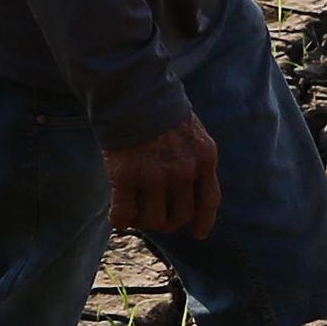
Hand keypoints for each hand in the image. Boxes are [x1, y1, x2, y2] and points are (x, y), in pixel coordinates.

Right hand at [103, 113, 222, 239]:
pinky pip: (124, 214)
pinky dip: (120, 220)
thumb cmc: (161, 112)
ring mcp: (154, 176)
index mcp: (203, 158)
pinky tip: (118, 215)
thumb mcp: (193, 135)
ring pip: (153, 220)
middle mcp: (183, 171)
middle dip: (168, 221)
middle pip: (180, 216)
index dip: (203, 221)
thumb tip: (193, 191)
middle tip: (155, 215)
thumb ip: (196, 162)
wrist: (133, 93)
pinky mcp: (126, 177)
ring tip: (135, 212)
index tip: (198, 232)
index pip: (209, 201)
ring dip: (144, 221)